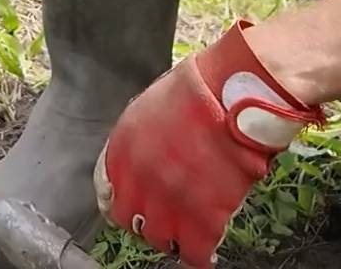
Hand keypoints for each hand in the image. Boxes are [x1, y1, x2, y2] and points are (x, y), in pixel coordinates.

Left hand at [92, 22, 325, 267]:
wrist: (233, 94)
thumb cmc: (199, 89)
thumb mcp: (151, 107)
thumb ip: (141, 139)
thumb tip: (148, 155)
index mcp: (121, 152)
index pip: (107, 193)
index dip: (124, 200)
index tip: (135, 205)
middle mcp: (138, 183)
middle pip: (130, 221)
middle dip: (145, 220)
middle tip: (164, 215)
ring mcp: (168, 205)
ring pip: (160, 240)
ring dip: (173, 235)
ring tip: (188, 228)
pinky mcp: (202, 220)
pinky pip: (194, 254)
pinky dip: (200, 255)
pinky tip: (206, 251)